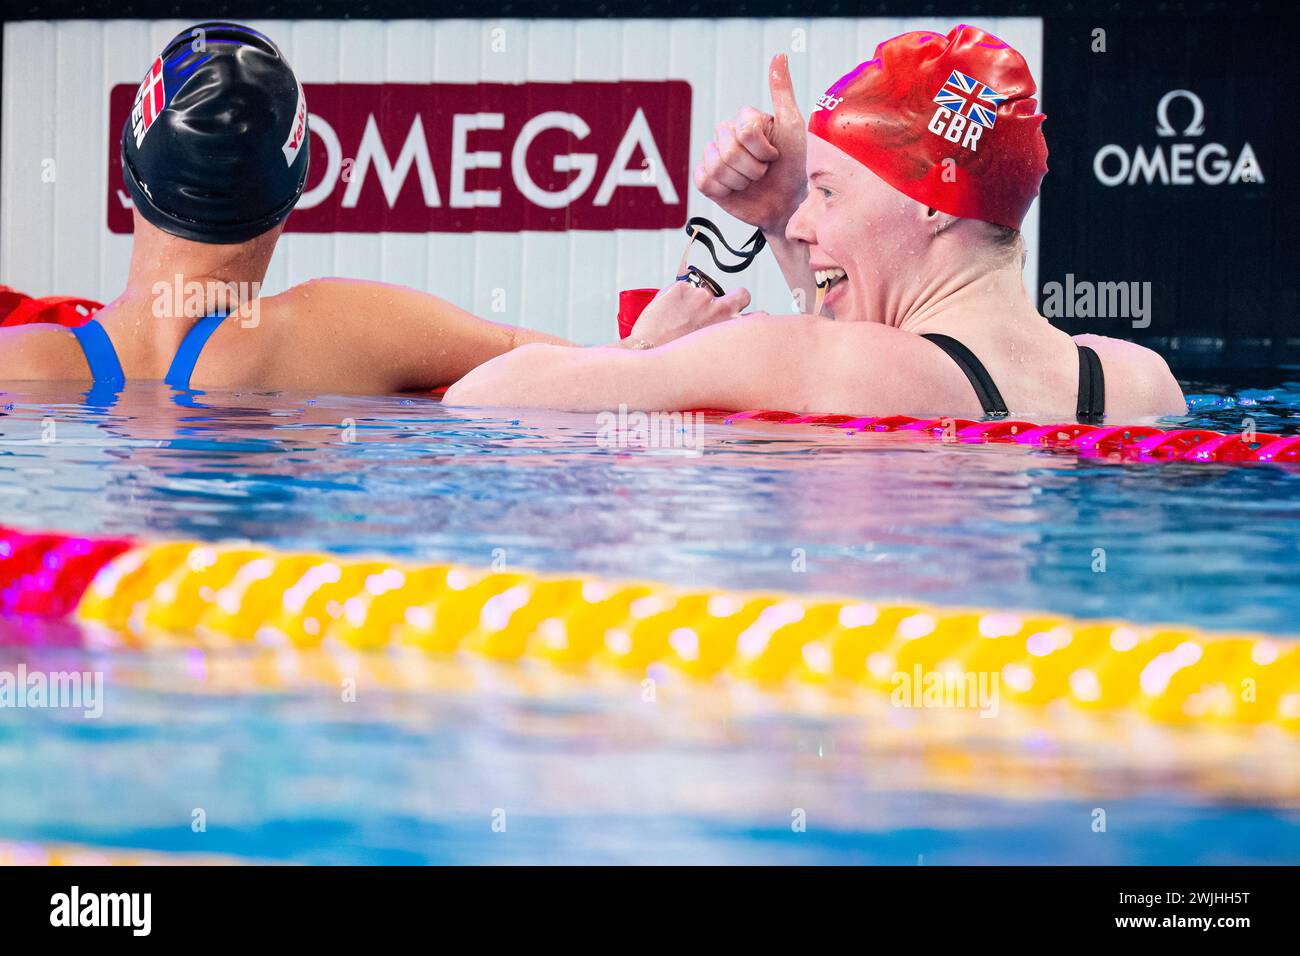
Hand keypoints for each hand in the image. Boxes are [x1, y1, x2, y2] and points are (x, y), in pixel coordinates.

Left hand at [626, 280, 750, 346]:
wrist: (647, 352)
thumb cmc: (676, 360)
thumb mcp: (707, 352)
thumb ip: (719, 336)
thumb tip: (722, 330)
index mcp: (730, 326)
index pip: (759, 316)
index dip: (751, 318)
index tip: (743, 321)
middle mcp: (720, 308)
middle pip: (742, 295)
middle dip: (736, 300)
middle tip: (717, 311)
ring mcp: (700, 295)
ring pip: (703, 294)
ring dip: (695, 304)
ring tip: (677, 322)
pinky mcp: (680, 287)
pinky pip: (682, 289)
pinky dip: (675, 299)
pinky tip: (665, 315)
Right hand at [693, 54, 807, 234]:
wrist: (789, 206)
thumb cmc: (797, 166)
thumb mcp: (794, 126)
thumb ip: (782, 91)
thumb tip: (780, 54)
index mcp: (745, 121)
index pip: (742, 129)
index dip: (761, 148)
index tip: (776, 155)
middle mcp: (728, 136)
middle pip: (727, 148)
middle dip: (752, 167)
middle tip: (765, 172)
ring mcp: (716, 158)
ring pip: (715, 165)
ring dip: (741, 181)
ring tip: (753, 183)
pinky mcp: (708, 181)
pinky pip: (703, 179)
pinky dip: (723, 189)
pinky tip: (736, 190)